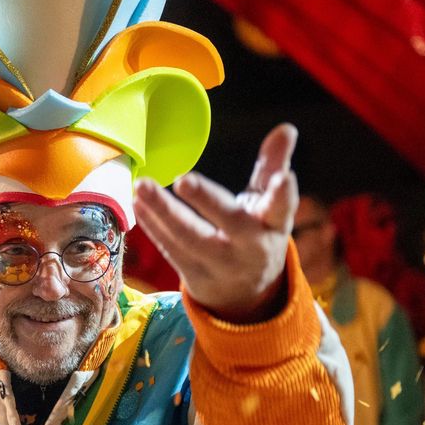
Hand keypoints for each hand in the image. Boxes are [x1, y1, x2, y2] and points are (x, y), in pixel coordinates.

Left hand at [133, 123, 299, 322]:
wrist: (245, 296)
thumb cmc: (256, 235)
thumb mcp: (270, 207)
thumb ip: (273, 167)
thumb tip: (286, 128)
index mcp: (272, 225)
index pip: (281, 209)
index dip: (283, 194)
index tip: (284, 178)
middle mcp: (249, 247)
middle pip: (228, 221)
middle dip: (206, 200)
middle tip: (183, 180)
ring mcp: (221, 264)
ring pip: (189, 237)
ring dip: (163, 212)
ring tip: (143, 186)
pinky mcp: (195, 276)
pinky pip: (171, 249)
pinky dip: (153, 227)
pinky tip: (138, 205)